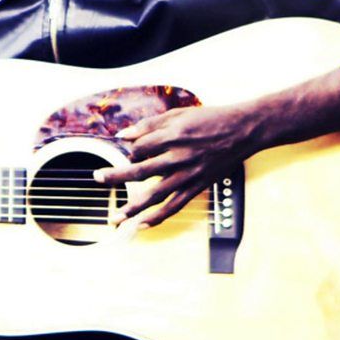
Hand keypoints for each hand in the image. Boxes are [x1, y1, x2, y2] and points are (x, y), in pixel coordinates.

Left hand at [93, 105, 261, 227]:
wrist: (243, 130)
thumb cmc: (210, 119)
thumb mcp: (178, 114)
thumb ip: (148, 125)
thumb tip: (122, 135)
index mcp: (171, 136)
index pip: (139, 147)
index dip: (131, 149)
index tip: (133, 151)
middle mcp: (177, 157)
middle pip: (139, 171)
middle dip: (115, 177)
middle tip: (96, 178)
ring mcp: (187, 175)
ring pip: (154, 195)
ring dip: (132, 208)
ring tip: (115, 218)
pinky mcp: (197, 186)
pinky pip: (174, 206)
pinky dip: (158, 217)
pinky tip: (141, 225)